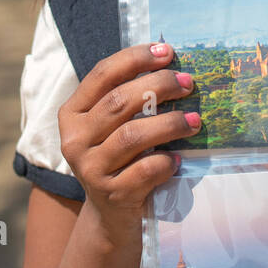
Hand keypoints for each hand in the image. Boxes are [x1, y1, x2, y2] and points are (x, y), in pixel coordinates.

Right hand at [57, 42, 201, 236]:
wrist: (111, 216)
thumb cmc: (119, 159)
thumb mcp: (113, 127)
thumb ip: (128, 99)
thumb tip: (171, 64)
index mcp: (72, 113)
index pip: (102, 74)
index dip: (135, 59)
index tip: (167, 51)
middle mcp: (74, 139)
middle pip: (118, 101)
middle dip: (158, 86)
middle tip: (187, 83)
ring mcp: (89, 169)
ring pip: (133, 135)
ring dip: (169, 123)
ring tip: (194, 121)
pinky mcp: (111, 195)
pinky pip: (144, 170)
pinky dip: (166, 161)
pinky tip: (179, 159)